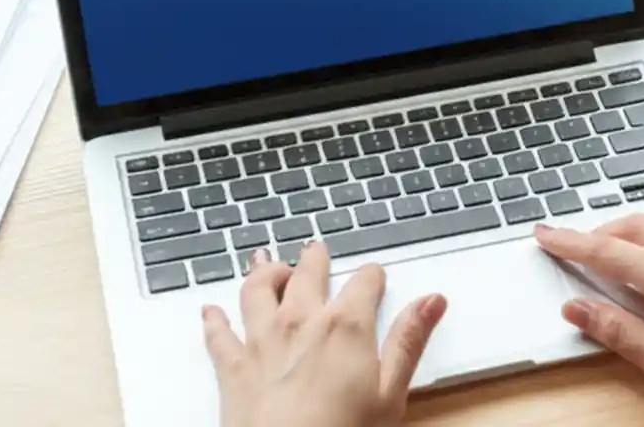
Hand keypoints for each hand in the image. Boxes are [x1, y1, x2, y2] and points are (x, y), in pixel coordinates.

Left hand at [201, 244, 446, 426]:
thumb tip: (432, 301)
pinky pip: (218, 333)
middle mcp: (299, 322)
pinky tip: (210, 310)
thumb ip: (409, 341)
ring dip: (263, 272)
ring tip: (267, 263)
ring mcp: (260, 340)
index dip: (372, 276)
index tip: (375, 276)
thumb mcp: (391, 393)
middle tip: (316, 250)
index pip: (363, 283)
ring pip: (256, 289)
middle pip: (306, 274)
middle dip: (314, 259)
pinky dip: (213, 319)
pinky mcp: (231, 366)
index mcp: (345, 327)